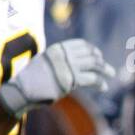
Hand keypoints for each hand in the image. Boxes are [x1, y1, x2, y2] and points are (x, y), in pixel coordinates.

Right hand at [0, 39, 116, 117]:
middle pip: (90, 55)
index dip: (93, 50)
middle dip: (101, 62)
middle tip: (108, 69)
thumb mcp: (46, 61)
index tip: (98, 56)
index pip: (81, 44)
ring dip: (105, 70)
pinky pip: (92, 78)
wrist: (23, 90)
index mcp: (57, 48)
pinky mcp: (71, 80)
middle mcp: (63, 55)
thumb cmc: (33, 78)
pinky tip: (103, 87)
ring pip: (94, 65)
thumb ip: (61, 58)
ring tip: (111, 74)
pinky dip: (100, 82)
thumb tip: (79, 59)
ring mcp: (67, 67)